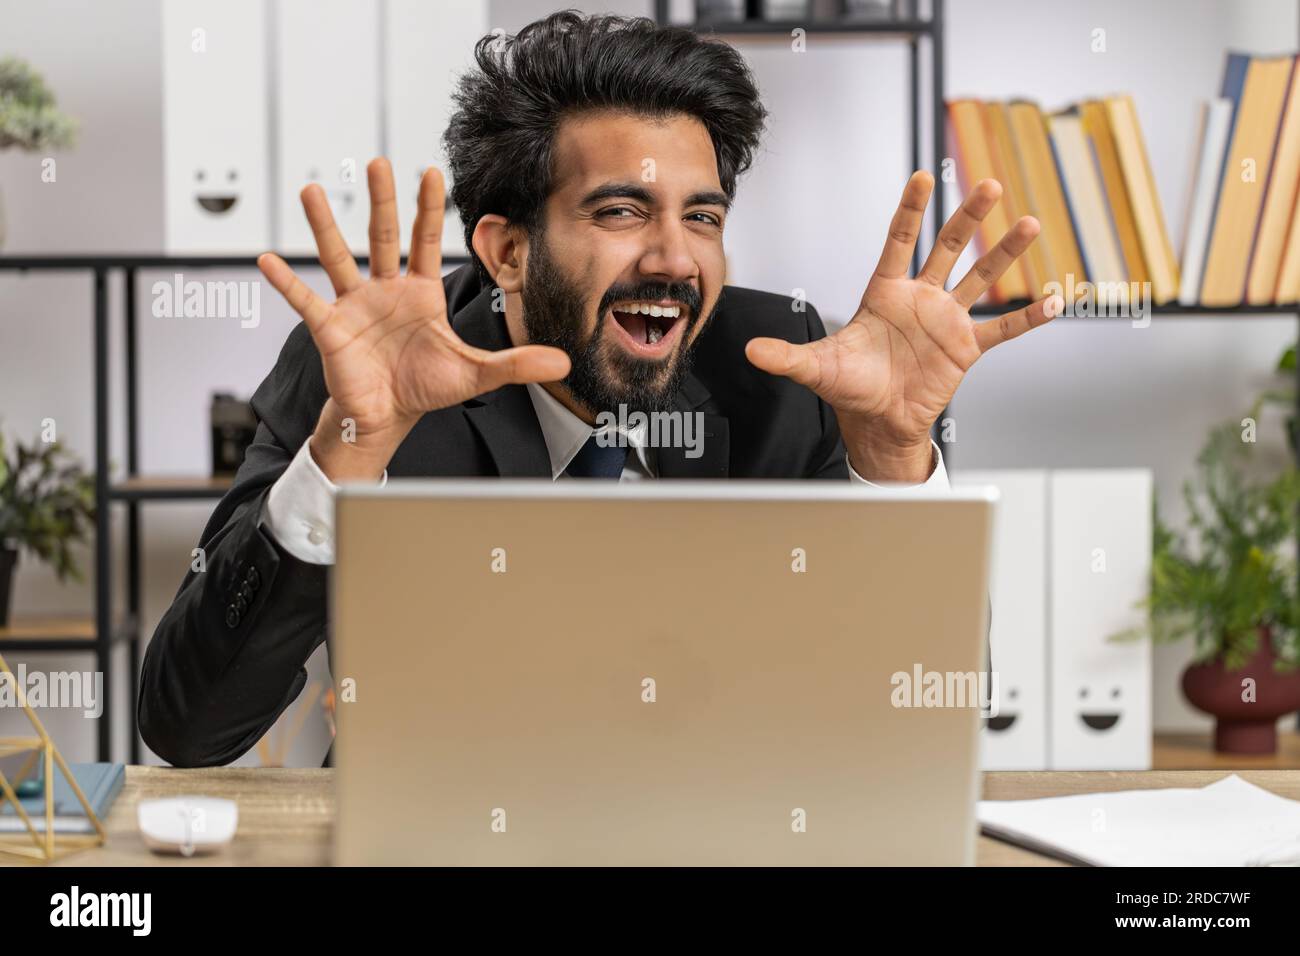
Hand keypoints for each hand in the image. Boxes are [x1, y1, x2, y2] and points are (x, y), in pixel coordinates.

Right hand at [257, 159, 569, 480]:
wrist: (386, 416)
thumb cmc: (424, 387)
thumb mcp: (477, 373)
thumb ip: (517, 363)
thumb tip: (562, 360)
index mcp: (421, 293)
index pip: (426, 241)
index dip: (429, 209)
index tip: (430, 171)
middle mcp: (386, 290)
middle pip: (382, 236)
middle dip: (381, 201)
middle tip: (378, 162)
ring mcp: (354, 305)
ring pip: (338, 257)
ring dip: (325, 226)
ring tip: (312, 191)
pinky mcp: (329, 328)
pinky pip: (304, 300)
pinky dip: (286, 282)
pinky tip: (267, 260)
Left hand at [745, 172, 1061, 482]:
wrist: (877, 422)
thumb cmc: (849, 387)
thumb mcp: (817, 369)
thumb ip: (787, 357)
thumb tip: (751, 351)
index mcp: (884, 293)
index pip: (898, 242)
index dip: (910, 211)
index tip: (923, 177)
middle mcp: (920, 299)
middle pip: (948, 248)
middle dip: (968, 217)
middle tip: (989, 185)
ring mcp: (946, 321)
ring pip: (981, 278)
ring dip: (1005, 253)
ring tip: (1029, 223)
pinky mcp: (966, 349)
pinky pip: (1002, 329)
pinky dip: (1027, 316)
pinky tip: (1056, 299)